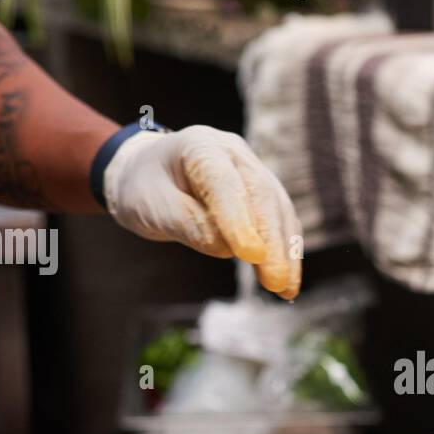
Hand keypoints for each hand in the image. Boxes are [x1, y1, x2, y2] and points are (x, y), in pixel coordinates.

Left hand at [104, 125, 301, 298]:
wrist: (147, 173)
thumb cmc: (145, 188)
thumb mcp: (151, 207)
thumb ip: (188, 224)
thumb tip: (228, 250)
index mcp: (200, 145)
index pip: (224, 183)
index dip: (239, 220)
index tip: (251, 256)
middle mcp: (233, 152)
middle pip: (262, 195)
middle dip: (272, 242)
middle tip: (275, 282)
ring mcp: (252, 170)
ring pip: (278, 209)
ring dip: (285, 251)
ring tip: (286, 288)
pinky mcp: (262, 193)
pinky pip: (280, 221)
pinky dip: (285, 250)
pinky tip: (287, 280)